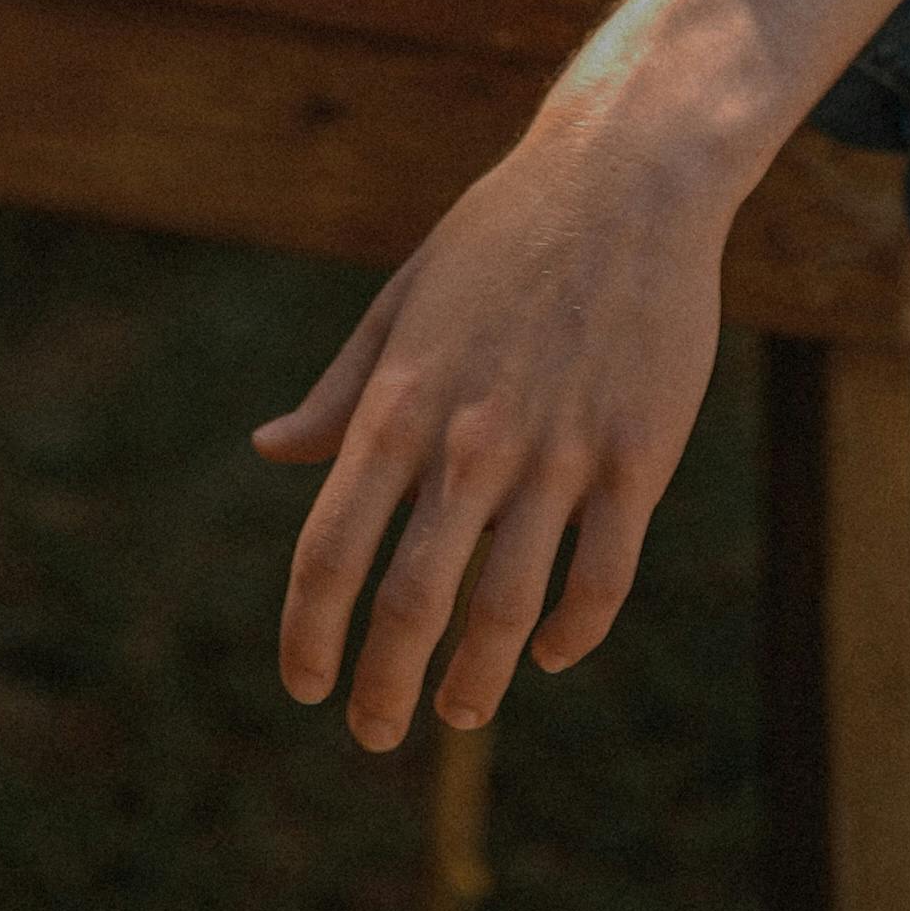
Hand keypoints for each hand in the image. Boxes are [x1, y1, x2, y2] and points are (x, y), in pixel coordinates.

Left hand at [250, 96, 730, 750]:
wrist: (627, 177)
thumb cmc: (503, 237)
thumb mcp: (403, 304)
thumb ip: (342, 393)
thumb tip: (271, 451)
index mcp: (400, 403)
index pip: (331, 548)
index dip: (309, 632)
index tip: (304, 683)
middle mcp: (470, 439)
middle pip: (412, 600)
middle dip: (384, 685)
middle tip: (373, 732)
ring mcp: (559, 451)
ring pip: (507, 606)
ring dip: (476, 680)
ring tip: (459, 713)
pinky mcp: (638, 455)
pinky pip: (601, 576)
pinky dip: (570, 632)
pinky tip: (547, 654)